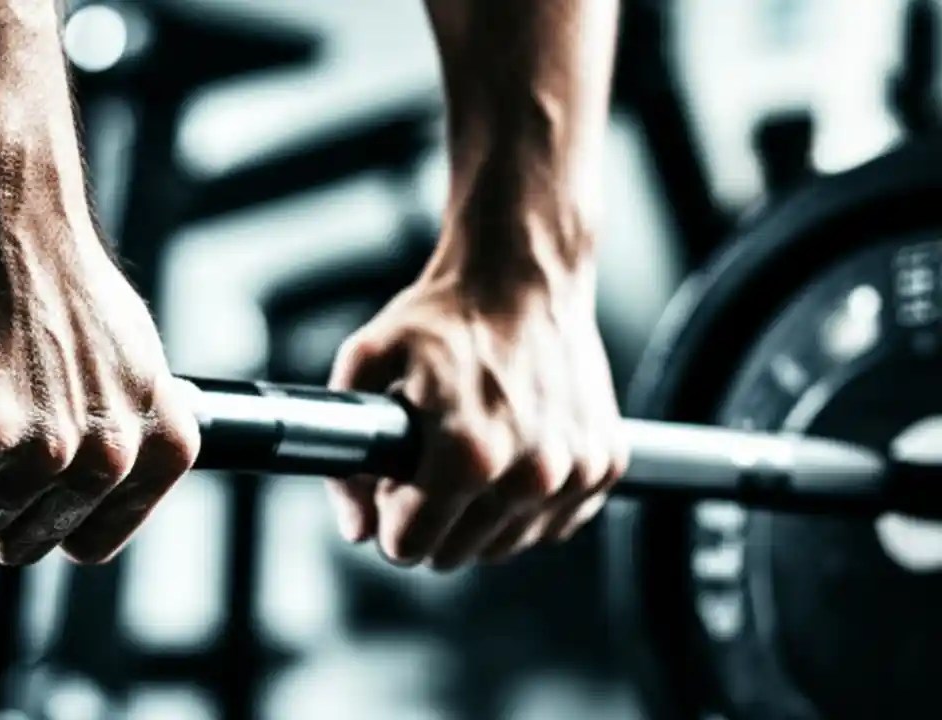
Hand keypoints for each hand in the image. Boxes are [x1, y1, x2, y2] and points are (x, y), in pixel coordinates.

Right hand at [0, 217, 199, 565]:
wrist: (7, 211)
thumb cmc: (60, 281)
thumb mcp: (130, 364)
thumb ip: (123, 435)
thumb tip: (102, 487)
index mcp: (163, 447)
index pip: (87, 543)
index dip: (39, 516)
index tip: (18, 475)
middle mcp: (115, 456)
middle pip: (22, 542)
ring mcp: (49, 448)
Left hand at [326, 263, 627, 570]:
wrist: (522, 270)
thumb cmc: (444, 314)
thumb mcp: (367, 364)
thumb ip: (347, 460)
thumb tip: (357, 529)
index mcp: (467, 457)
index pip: (407, 547)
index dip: (390, 512)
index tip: (395, 479)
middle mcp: (529, 475)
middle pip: (455, 553)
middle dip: (432, 515)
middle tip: (431, 456)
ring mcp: (575, 473)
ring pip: (505, 546)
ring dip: (481, 513)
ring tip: (473, 446)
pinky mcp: (606, 465)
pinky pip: (552, 523)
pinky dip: (528, 502)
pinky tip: (512, 450)